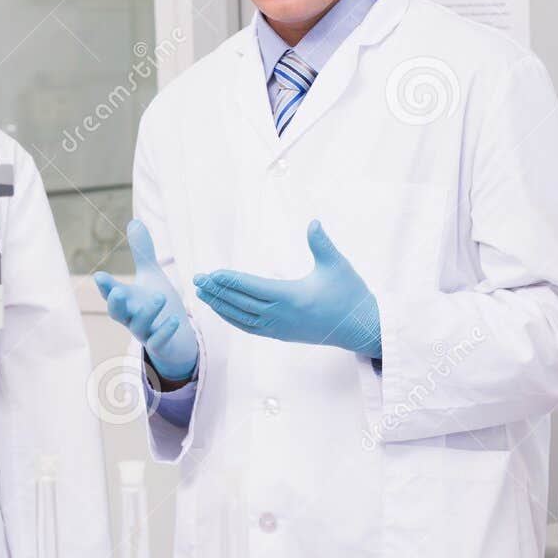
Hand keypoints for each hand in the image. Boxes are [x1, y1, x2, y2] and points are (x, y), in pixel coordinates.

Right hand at [93, 220, 198, 381]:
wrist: (175, 337)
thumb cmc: (157, 304)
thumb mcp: (151, 275)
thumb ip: (142, 251)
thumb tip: (134, 221)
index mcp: (128, 300)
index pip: (112, 293)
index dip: (106, 286)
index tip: (100, 276)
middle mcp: (132, 317)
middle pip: (117, 314)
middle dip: (116, 303)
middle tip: (118, 291)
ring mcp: (145, 333)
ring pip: (139, 326)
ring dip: (148, 312)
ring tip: (161, 297)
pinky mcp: (160, 345)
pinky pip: (158, 341)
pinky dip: (165, 331)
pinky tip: (175, 320)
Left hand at [193, 220, 381, 357]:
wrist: (360, 327)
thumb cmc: (350, 294)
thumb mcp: (337, 265)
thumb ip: (322, 243)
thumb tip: (312, 222)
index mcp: (292, 297)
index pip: (252, 288)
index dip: (230, 281)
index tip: (211, 273)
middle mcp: (281, 315)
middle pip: (240, 303)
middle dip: (217, 291)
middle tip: (197, 279)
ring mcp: (279, 328)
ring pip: (241, 318)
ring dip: (220, 306)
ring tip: (202, 295)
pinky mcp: (281, 334)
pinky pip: (250, 327)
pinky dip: (233, 319)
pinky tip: (223, 310)